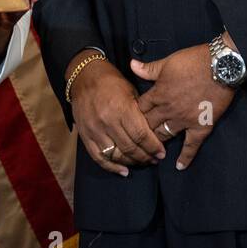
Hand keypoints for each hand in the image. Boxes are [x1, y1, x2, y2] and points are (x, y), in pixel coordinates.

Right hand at [67, 50, 164, 176]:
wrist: (84, 77)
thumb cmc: (112, 82)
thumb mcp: (131, 91)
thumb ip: (140, 112)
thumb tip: (154, 131)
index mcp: (122, 109)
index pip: (141, 135)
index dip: (153, 147)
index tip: (162, 153)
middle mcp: (108, 122)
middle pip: (130, 147)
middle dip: (145, 156)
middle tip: (155, 159)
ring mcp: (95, 130)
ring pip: (116, 155)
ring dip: (132, 162)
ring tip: (142, 163)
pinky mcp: (85, 136)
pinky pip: (99, 157)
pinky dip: (112, 167)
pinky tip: (124, 171)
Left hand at [131, 42, 235, 170]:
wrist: (221, 66)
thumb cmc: (194, 61)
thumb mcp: (168, 62)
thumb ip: (149, 68)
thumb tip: (131, 65)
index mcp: (159, 93)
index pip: (139, 109)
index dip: (132, 116)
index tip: (128, 123)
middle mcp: (168, 110)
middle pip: (148, 125)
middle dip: (140, 133)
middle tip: (134, 142)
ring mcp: (184, 120)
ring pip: (164, 136)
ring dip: (156, 145)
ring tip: (150, 154)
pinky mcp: (201, 126)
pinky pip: (191, 146)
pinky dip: (185, 157)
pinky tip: (179, 167)